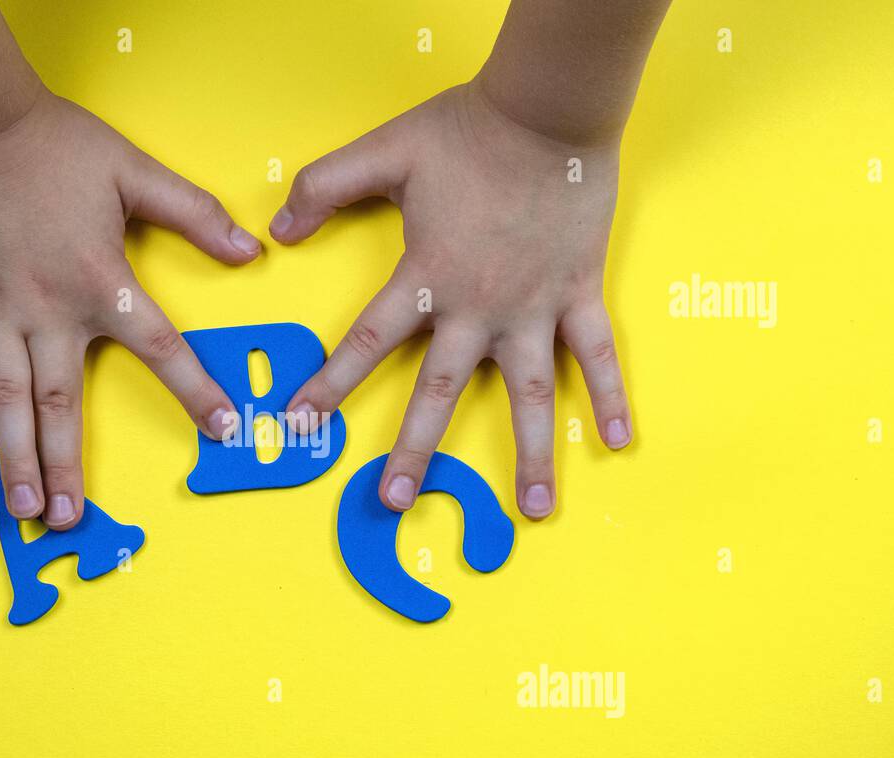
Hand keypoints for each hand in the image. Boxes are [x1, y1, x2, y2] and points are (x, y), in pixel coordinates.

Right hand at [0, 91, 260, 526]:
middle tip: (71, 520)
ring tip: (22, 507)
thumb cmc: (57, 143)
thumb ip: (194, 214)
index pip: (160, 350)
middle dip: (69, 465)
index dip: (195, 392)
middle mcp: (48, 309)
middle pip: (62, 402)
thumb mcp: (136, 173)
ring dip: (14, 455)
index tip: (222, 431)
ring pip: (3, 396)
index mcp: (101, 283)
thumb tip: (251, 248)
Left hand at [271, 82, 631, 518]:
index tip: (301, 426)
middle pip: (438, 392)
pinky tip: (615, 442)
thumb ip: (324, 187)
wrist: (548, 110)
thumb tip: (277, 228)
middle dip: (413, 451)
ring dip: (531, 455)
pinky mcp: (579, 293)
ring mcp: (533, 307)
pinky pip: (597, 354)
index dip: (328, 386)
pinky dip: (609, 396)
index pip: (364, 344)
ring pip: (529, 394)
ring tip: (531, 512)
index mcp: (425, 280)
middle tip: (394, 502)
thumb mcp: (383, 152)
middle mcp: (477, 308)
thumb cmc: (466, 131)